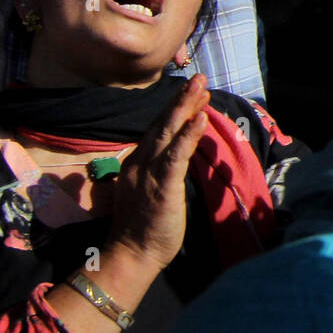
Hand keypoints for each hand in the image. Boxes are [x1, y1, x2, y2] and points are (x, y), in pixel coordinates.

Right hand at [107, 75, 209, 269]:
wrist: (131, 254)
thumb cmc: (142, 228)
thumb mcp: (145, 192)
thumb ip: (154, 171)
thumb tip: (169, 157)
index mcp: (137, 162)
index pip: (158, 129)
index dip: (175, 110)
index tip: (192, 92)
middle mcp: (140, 161)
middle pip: (163, 123)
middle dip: (181, 99)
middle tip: (199, 77)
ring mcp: (149, 172)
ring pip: (168, 132)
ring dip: (185, 107)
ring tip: (201, 86)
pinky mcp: (161, 186)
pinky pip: (175, 156)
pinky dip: (188, 135)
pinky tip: (199, 118)